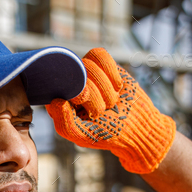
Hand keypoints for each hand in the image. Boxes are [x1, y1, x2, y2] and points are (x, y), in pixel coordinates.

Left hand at [46, 48, 174, 173]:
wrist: (135, 126)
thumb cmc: (106, 133)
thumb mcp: (83, 136)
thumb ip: (65, 123)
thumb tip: (56, 100)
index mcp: (59, 102)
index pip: (59, 86)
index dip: (77, 94)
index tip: (88, 106)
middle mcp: (69, 85)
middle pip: (76, 76)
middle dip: (95, 97)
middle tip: (103, 111)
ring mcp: (84, 73)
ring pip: (88, 64)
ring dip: (105, 88)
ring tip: (111, 102)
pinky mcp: (101, 64)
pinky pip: (100, 55)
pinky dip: (111, 72)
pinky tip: (117, 87)